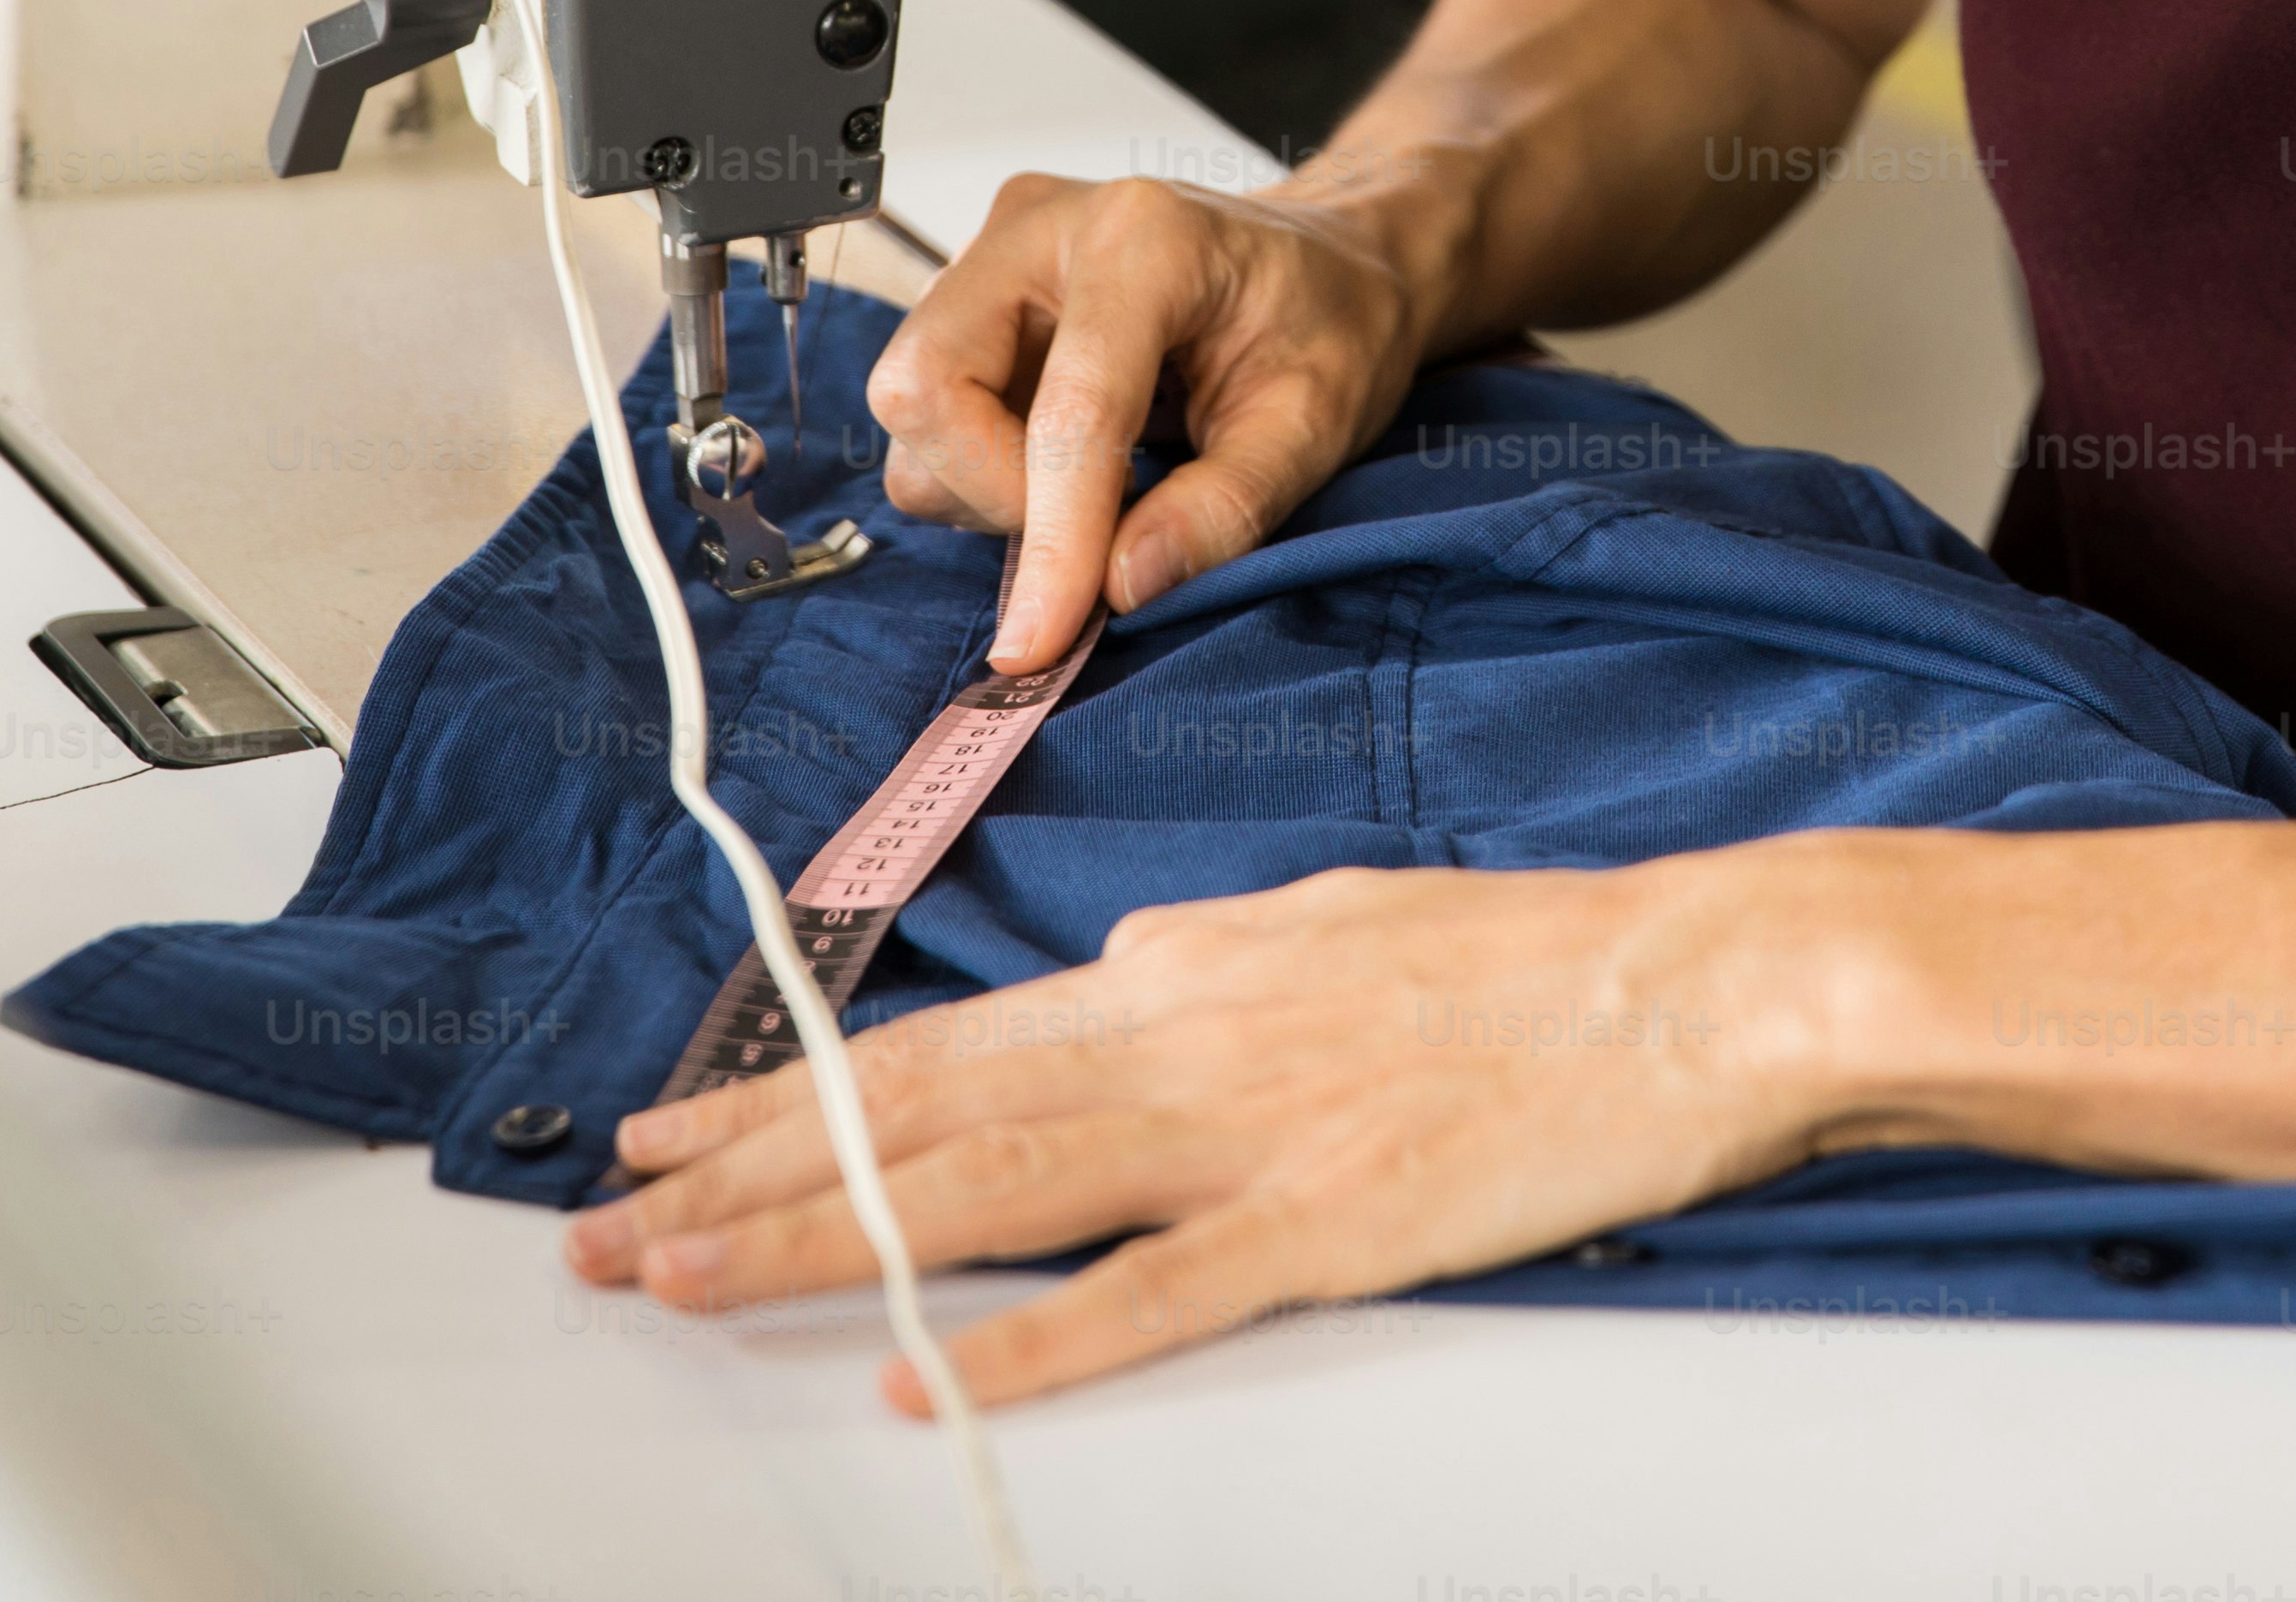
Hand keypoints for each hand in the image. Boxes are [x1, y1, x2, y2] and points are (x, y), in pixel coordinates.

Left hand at [569, 841, 1856, 1406]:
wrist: (1692, 980)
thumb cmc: (1529, 961)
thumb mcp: (1332, 921)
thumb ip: (1207, 961)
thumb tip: (1117, 969)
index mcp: (1181, 966)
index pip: (938, 1038)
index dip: (785, 1091)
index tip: (665, 1129)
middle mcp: (1181, 1031)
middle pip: (921, 1112)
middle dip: (743, 1175)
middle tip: (603, 1229)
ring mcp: (1250, 1130)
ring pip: (987, 1190)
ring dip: (822, 1240)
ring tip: (683, 1280)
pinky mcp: (1330, 1224)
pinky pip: (1151, 1293)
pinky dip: (1029, 1340)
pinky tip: (928, 1374)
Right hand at [872, 165, 1452, 673]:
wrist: (1326, 259)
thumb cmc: (1330, 321)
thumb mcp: (1317, 424)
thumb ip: (1225, 507)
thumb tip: (1119, 586)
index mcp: (1147, 238)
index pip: (1068, 411)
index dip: (1053, 539)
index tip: (1038, 643)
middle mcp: (1043, 224)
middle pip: (924, 384)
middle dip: (989, 493)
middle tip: (1088, 535)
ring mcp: (995, 250)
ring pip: (912, 407)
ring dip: (984, 486)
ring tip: (1099, 489)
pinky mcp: (972, 291)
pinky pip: (929, 410)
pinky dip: (982, 466)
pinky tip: (1066, 462)